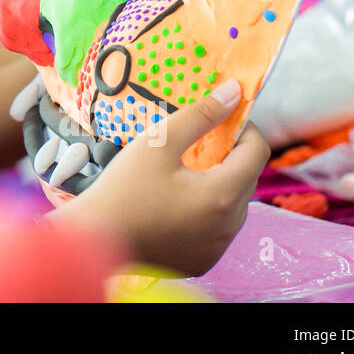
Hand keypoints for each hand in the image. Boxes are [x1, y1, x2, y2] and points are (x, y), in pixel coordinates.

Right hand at [53, 79, 269, 276]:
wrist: (95, 241)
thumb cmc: (123, 188)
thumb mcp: (158, 142)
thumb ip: (200, 115)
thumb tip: (233, 92)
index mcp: (223, 195)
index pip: (258, 152)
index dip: (245, 128)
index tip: (222, 118)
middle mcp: (228, 226)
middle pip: (247, 178)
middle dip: (230, 155)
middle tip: (198, 141)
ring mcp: (216, 248)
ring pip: (234, 205)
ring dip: (220, 183)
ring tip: (184, 171)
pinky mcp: (202, 261)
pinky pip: (217, 229)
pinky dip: (207, 211)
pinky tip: (176, 201)